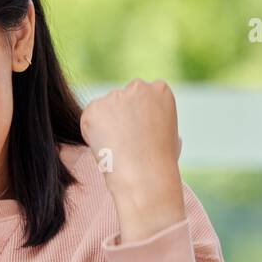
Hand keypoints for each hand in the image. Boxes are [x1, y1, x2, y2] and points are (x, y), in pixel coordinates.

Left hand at [80, 78, 182, 198]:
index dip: (138, 117)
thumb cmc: (161, 162)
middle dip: (120, 116)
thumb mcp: (172, 138)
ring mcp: (115, 96)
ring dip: (105, 126)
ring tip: (117, 149)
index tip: (139, 134)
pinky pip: (89, 120)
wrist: (143, 175)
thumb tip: (155, 127)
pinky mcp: (94, 108)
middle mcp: (138, 87)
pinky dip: (92, 134)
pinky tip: (105, 148)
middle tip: (124, 143)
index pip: (142, 96)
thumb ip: (160, 123)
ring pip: (104, 110)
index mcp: (160, 90)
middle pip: (122, 99)